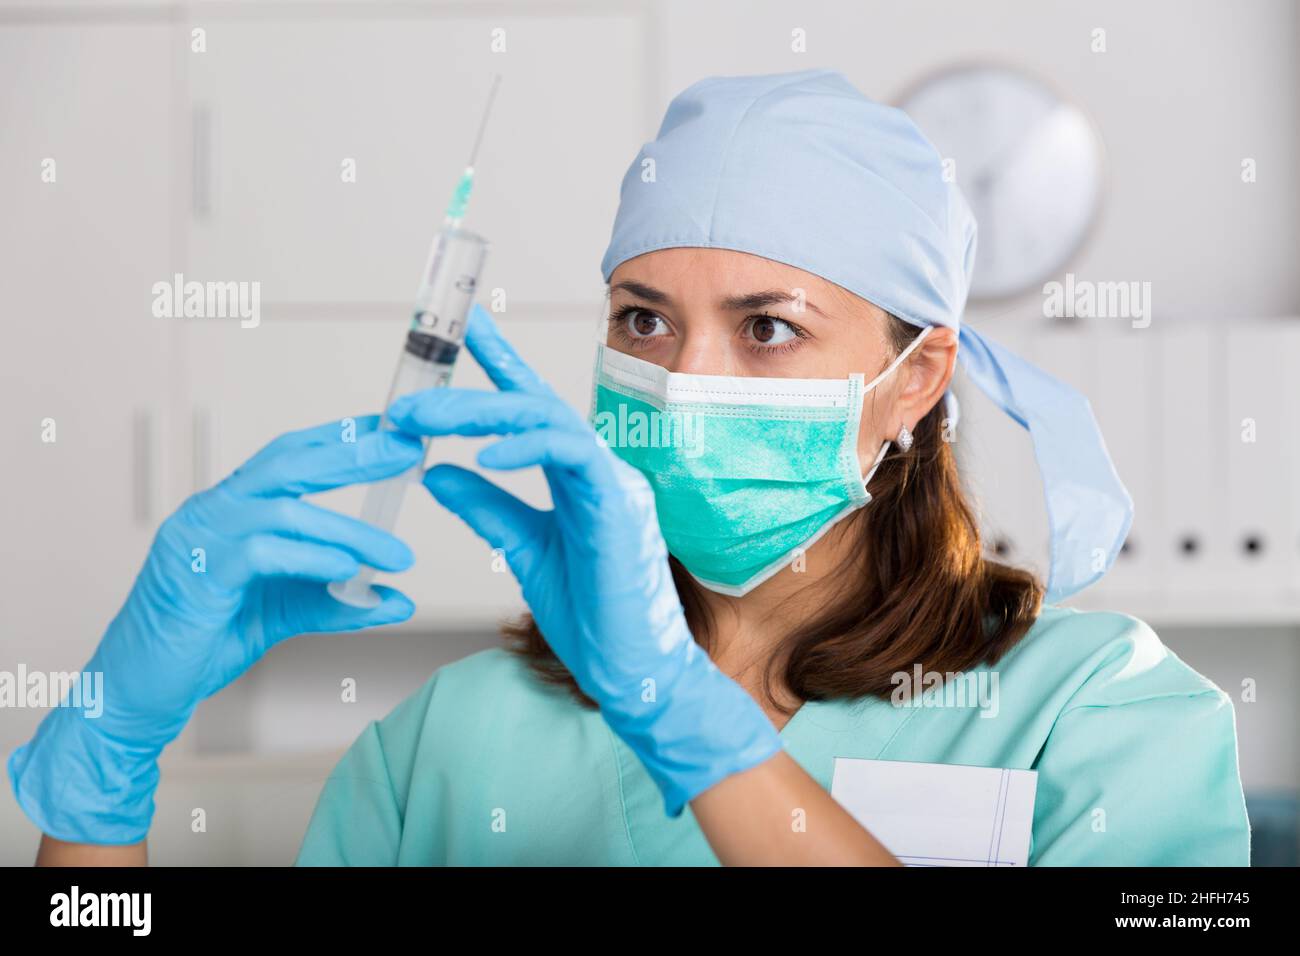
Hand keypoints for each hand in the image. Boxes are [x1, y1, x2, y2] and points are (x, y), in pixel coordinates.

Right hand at [8, 415, 422, 843]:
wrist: (140, 689)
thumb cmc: (206, 640)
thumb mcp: (285, 613)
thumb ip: (339, 602)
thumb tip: (401, 600)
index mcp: (231, 507)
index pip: (289, 455)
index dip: (340, 437)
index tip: (391, 425)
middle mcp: (212, 509)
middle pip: (288, 463)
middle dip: (352, 453)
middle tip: (405, 450)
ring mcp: (199, 537)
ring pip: (285, 511)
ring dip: (349, 532)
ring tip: (399, 556)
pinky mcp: (197, 574)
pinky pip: (262, 553)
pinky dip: (311, 559)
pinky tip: (348, 572)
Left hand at [387, 305, 780, 815]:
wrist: (631, 670)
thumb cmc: (590, 615)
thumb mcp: (522, 551)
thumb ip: (485, 508)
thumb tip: (435, 472)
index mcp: (576, 477)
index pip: (533, 409)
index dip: (500, 364)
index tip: (461, 330)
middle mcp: (598, 469)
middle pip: (531, 407)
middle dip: (466, 394)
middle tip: (408, 401)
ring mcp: (613, 482)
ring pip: (547, 419)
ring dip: (481, 413)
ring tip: (425, 422)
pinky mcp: (621, 505)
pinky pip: (572, 456)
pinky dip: (525, 449)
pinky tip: (482, 456)